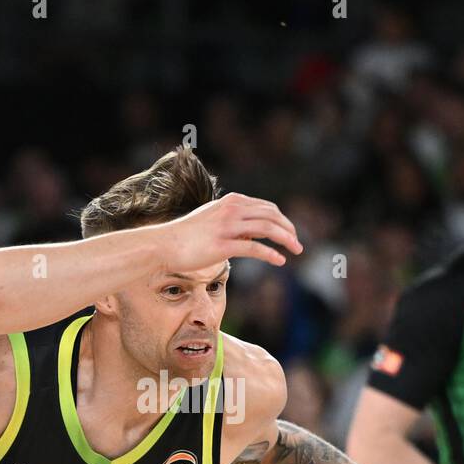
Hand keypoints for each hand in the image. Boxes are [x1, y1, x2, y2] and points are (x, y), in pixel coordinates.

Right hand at [161, 192, 302, 269]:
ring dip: (286, 239)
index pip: (267, 207)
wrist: (164, 244)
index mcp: (232, 202)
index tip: (290, 234)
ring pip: (267, 229)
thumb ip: (234, 221)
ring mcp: (227, 227)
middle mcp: (231, 210)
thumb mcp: (213, 219)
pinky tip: (280, 261)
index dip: (282, 221)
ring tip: (296, 250)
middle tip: (298, 244)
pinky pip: (254, 248)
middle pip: (271, 215)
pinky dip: (270, 254)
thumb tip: (254, 234)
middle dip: (289, 229)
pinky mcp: (222, 246)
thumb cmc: (187, 235)